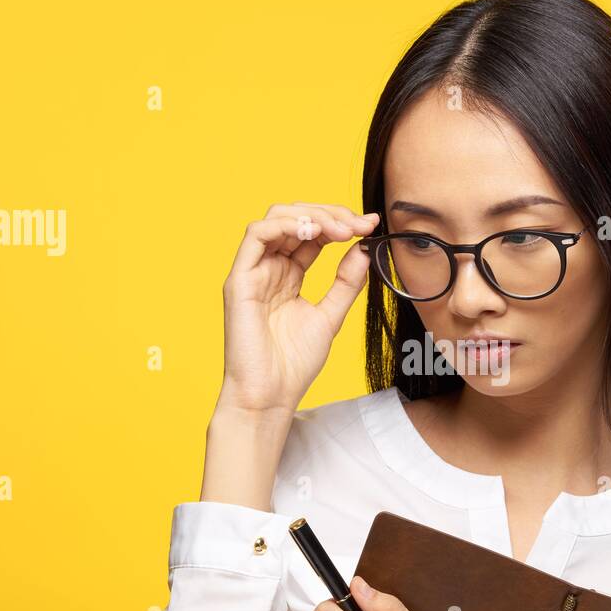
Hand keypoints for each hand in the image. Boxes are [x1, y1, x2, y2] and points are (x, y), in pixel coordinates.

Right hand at [217, 202, 377, 414]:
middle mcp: (269, 269)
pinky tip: (313, 232)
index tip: (371, 225)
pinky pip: (256, 235)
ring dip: (312, 216)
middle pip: (295, 219)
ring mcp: (253, 272)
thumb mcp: (331, 317)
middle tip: (359, 225)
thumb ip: (346, 283)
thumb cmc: (293, 365)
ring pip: (275, 219)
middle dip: (331, 214)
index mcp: (288, 275)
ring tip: (341, 229)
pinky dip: (285, 225)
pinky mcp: (239, 279)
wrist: (270, 396)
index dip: (341, 223)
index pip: (313, 234)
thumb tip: (364, 248)